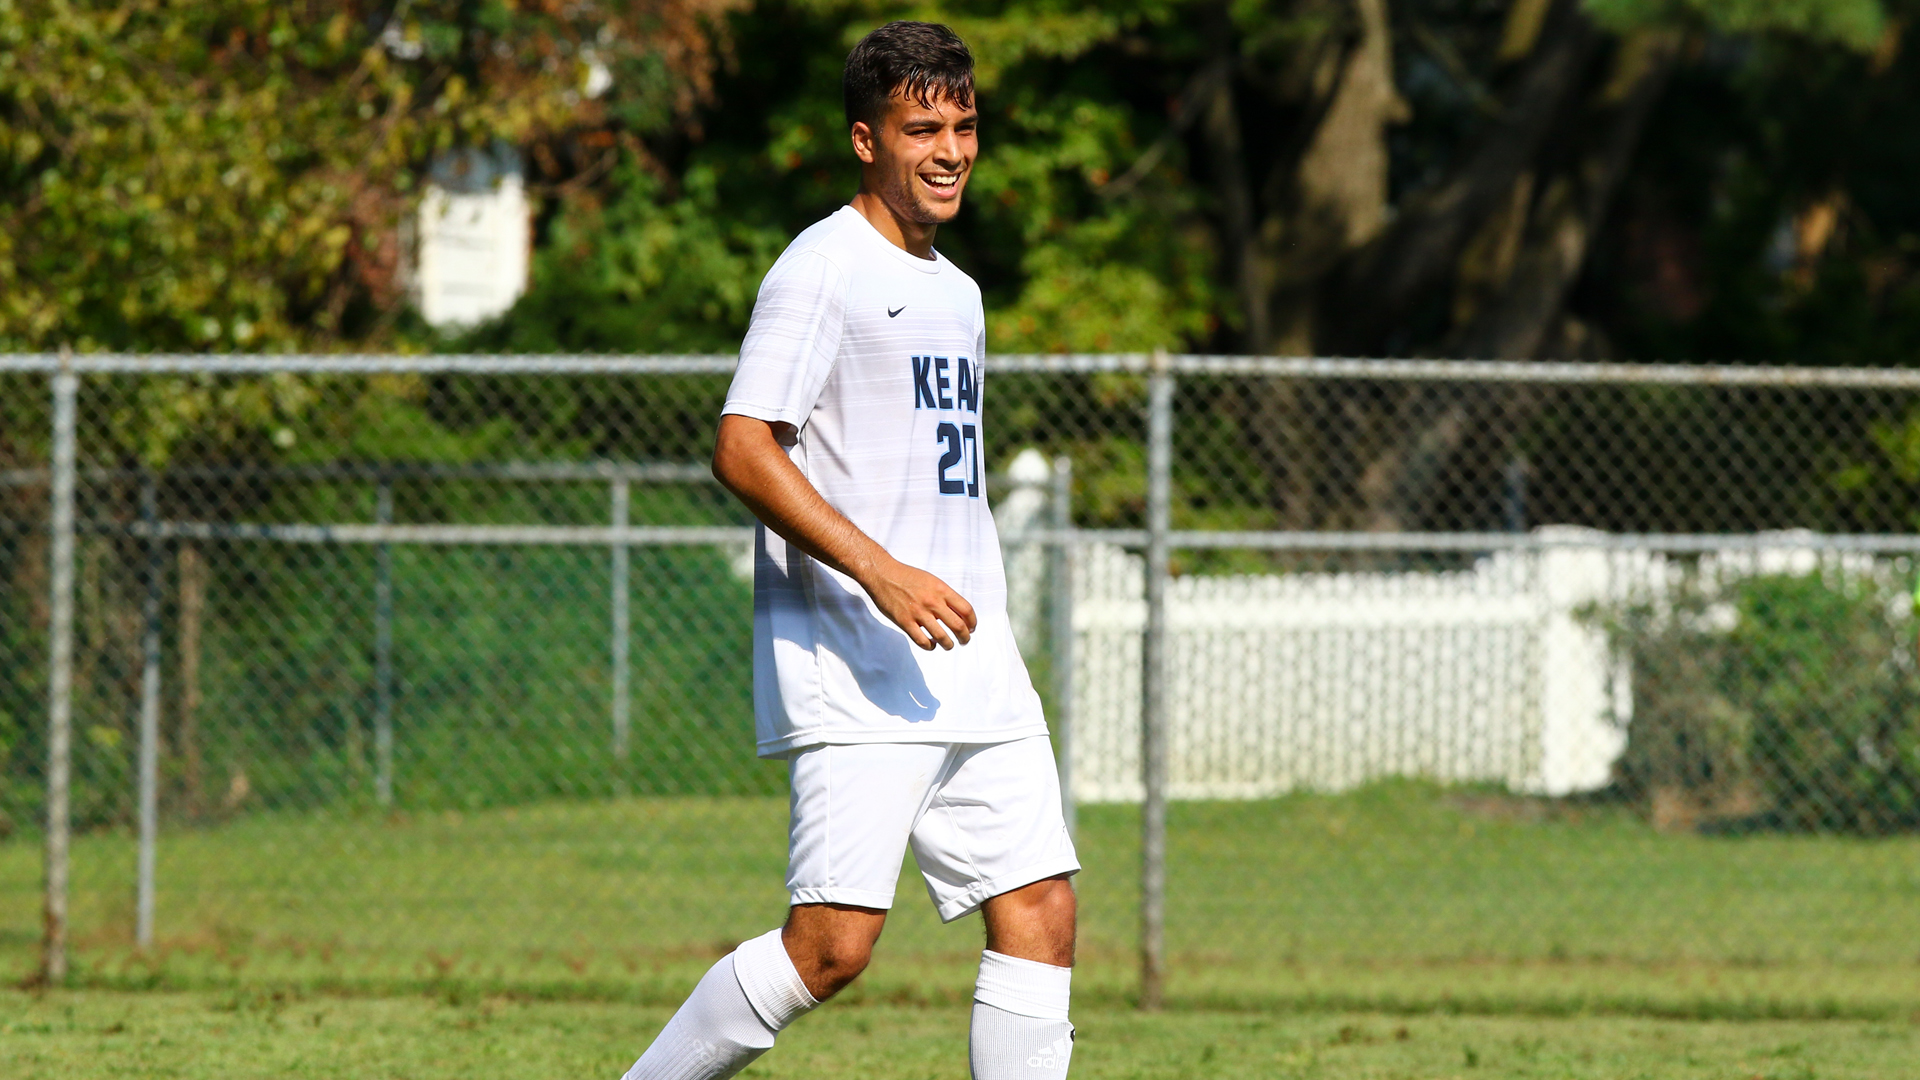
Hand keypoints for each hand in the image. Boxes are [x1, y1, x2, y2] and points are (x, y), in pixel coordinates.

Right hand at [860, 557, 976, 650]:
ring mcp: (919, 613)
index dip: (972, 622)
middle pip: (958, 626)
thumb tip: (958, 613)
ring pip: (942, 637)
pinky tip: (931, 644)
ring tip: (948, 645)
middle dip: (965, 637)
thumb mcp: (932, 580)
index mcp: (941, 590)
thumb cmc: (907, 576)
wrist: (883, 574)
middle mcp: (933, 602)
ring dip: (948, 645)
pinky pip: (922, 641)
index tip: (972, 628)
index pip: (966, 610)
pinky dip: (930, 646)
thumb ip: (944, 596)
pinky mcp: (905, 622)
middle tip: (964, 641)